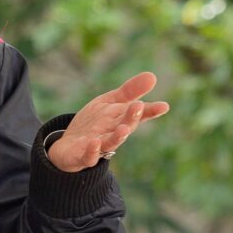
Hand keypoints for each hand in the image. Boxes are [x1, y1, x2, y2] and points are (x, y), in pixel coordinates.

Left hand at [47, 72, 170, 172]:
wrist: (69, 146)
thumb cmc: (94, 123)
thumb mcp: (110, 102)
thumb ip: (130, 92)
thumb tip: (153, 76)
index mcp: (121, 119)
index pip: (138, 115)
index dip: (150, 111)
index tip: (164, 106)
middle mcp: (113, 134)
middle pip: (125, 126)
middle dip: (132, 118)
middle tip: (139, 106)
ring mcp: (99, 147)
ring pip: (111, 143)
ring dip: (118, 137)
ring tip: (123, 129)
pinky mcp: (82, 156)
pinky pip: (89, 156)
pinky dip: (92, 151)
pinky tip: (94, 142)